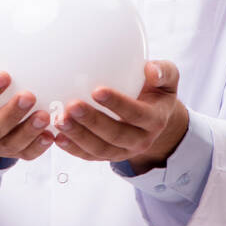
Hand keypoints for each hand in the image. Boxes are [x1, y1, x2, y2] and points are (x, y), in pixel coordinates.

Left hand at [53, 61, 188, 174]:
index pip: (136, 113)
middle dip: (92, 121)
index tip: (97, 90)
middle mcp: (140, 139)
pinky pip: (90, 155)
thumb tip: (150, 69)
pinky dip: (73, 148)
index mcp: (155, 119)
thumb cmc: (156, 90)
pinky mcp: (108, 156)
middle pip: (115, 134)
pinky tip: (57, 137)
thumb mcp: (168, 79)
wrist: (156, 118)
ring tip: (59, 120)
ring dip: (78, 136)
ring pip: (100, 148)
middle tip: (71, 106)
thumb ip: (163, 71)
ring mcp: (123, 151)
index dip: (117, 103)